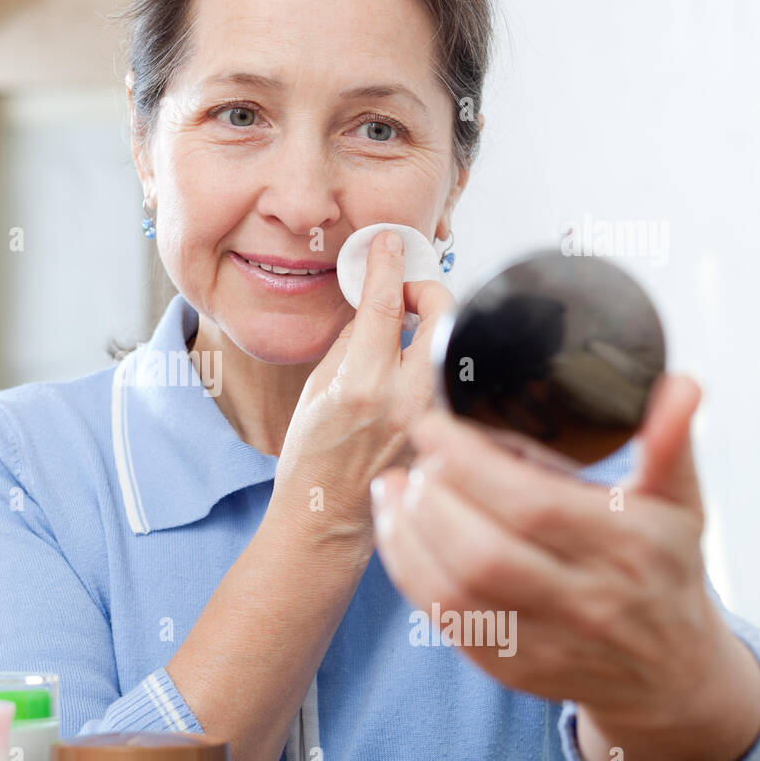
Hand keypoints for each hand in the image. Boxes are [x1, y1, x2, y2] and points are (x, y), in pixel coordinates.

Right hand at [272, 229, 454, 553]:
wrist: (326, 516)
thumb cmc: (310, 459)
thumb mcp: (315, 390)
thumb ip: (349, 342)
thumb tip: (372, 306)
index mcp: (361, 385)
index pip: (382, 305)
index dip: (386, 264)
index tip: (387, 243)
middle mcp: (403, 400)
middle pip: (440, 313)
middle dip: (425, 290)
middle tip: (403, 293)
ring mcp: (430, 418)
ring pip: (449, 343)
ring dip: (430, 325)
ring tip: (404, 332)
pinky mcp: (444, 433)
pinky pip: (448, 377)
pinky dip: (432, 360)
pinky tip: (410, 369)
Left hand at [370, 373, 759, 760]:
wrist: (671, 671)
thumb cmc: (663, 565)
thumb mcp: (680, 500)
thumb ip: (670, 439)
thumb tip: (680, 383)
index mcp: (631, 548)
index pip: (534, 505)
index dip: (469, 463)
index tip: (434, 426)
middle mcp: (590, 602)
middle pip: (483, 554)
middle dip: (433, 498)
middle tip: (419, 459)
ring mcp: (548, 644)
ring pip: (454, 592)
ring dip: (409, 532)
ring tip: (399, 486)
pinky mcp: (511, 669)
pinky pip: (444, 621)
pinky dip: (409, 569)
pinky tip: (399, 529)